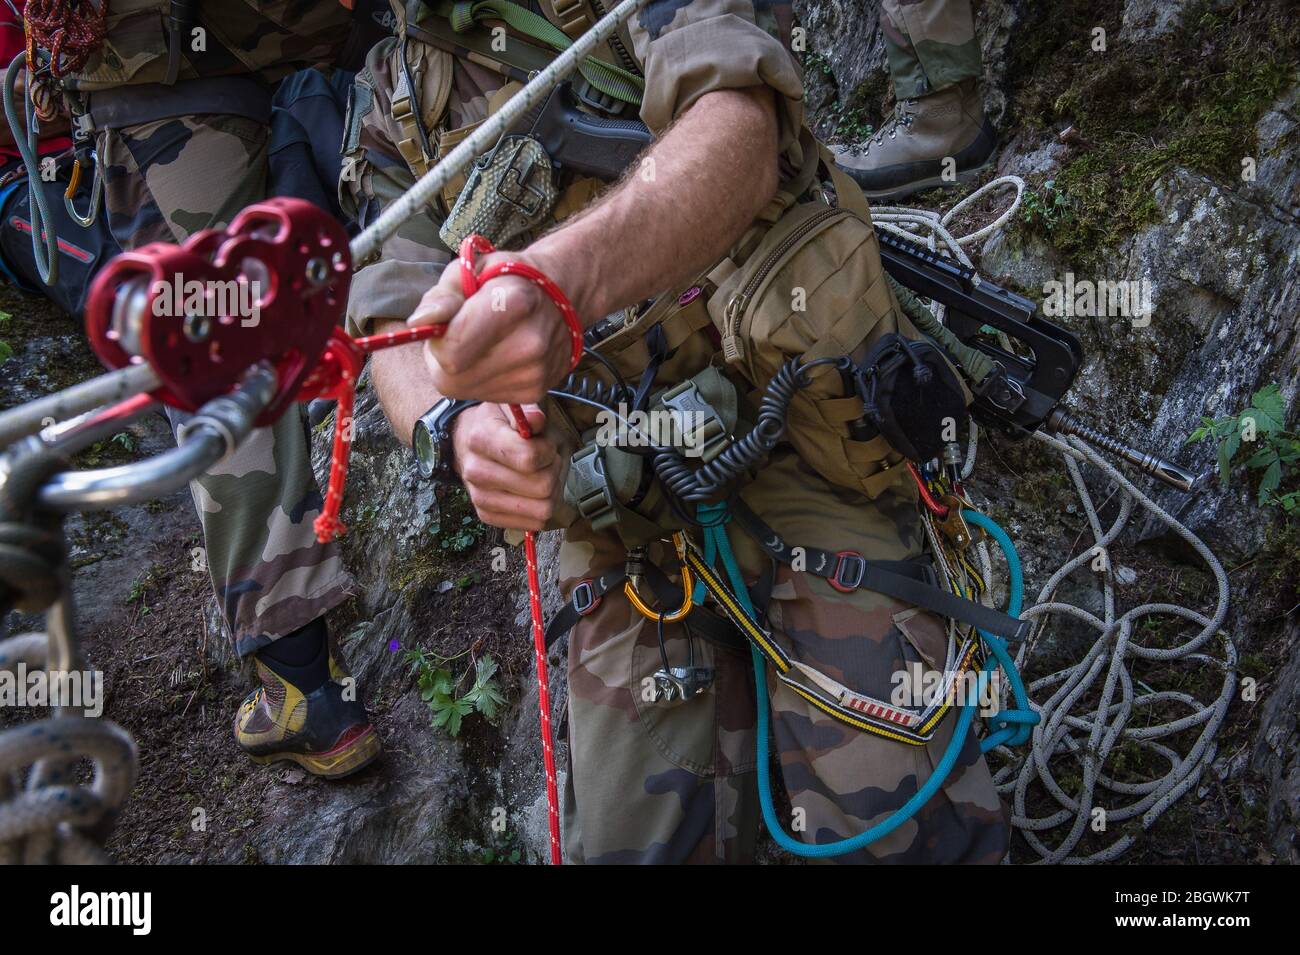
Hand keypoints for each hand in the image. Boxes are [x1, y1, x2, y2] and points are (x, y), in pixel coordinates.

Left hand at [408, 249, 576, 404]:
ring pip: (466, 389)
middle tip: (461, 335)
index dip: (438, 340)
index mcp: (512, 304)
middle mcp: (528, 344)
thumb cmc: (507, 279)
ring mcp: (535, 373)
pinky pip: (485, 395)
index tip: (448, 324)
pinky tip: (496, 358)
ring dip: (462, 370)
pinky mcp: (536, 392)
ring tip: (481, 344)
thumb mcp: (469, 270)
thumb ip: (440, 297)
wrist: (559, 296)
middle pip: (454, 376)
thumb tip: (418, 322)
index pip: (451, 350)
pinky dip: (480, 379)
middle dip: (446, 357)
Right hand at [452, 402, 563, 531]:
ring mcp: (480, 497)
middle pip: (542, 486)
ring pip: (542, 509)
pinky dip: (540, 508)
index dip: (548, 451)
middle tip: (546, 461)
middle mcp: (477, 472)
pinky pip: (534, 523)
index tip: (544, 444)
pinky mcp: (487, 515)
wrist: (464, 444)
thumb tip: (537, 420)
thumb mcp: (509, 407)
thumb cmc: (495, 424)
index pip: (530, 458)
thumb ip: (526, 412)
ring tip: (541, 475)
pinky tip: (532, 492)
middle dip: (553, 471)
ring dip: (551, 492)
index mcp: (481, 439)